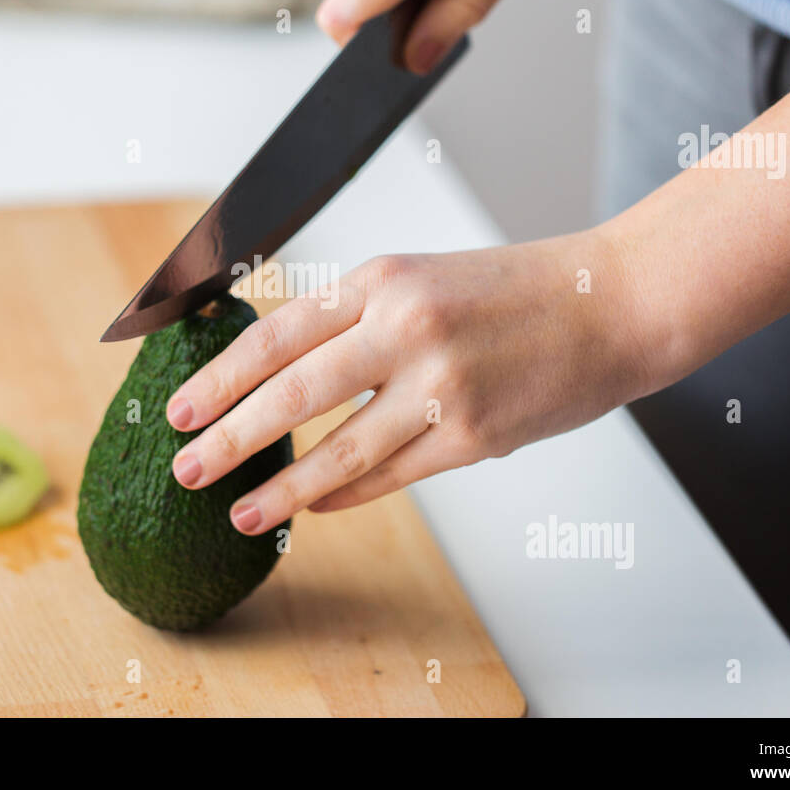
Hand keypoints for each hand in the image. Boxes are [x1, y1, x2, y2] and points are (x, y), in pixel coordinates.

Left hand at [165, 229, 649, 533]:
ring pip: (337, 448)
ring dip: (281, 488)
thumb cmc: (515, 291)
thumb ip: (356, 320)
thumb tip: (282, 376)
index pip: (278, 333)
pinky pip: (391, 474)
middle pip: (291, 392)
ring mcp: (440, 384)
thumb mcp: (422, 279)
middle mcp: (405, 327)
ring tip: (238, 510)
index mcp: (383, 278)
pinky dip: (345, 493)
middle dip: (227, 436)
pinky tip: (314, 506)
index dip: (220, 376)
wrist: (610, 305)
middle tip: (185, 466)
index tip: (179, 408)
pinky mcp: (474, 434)